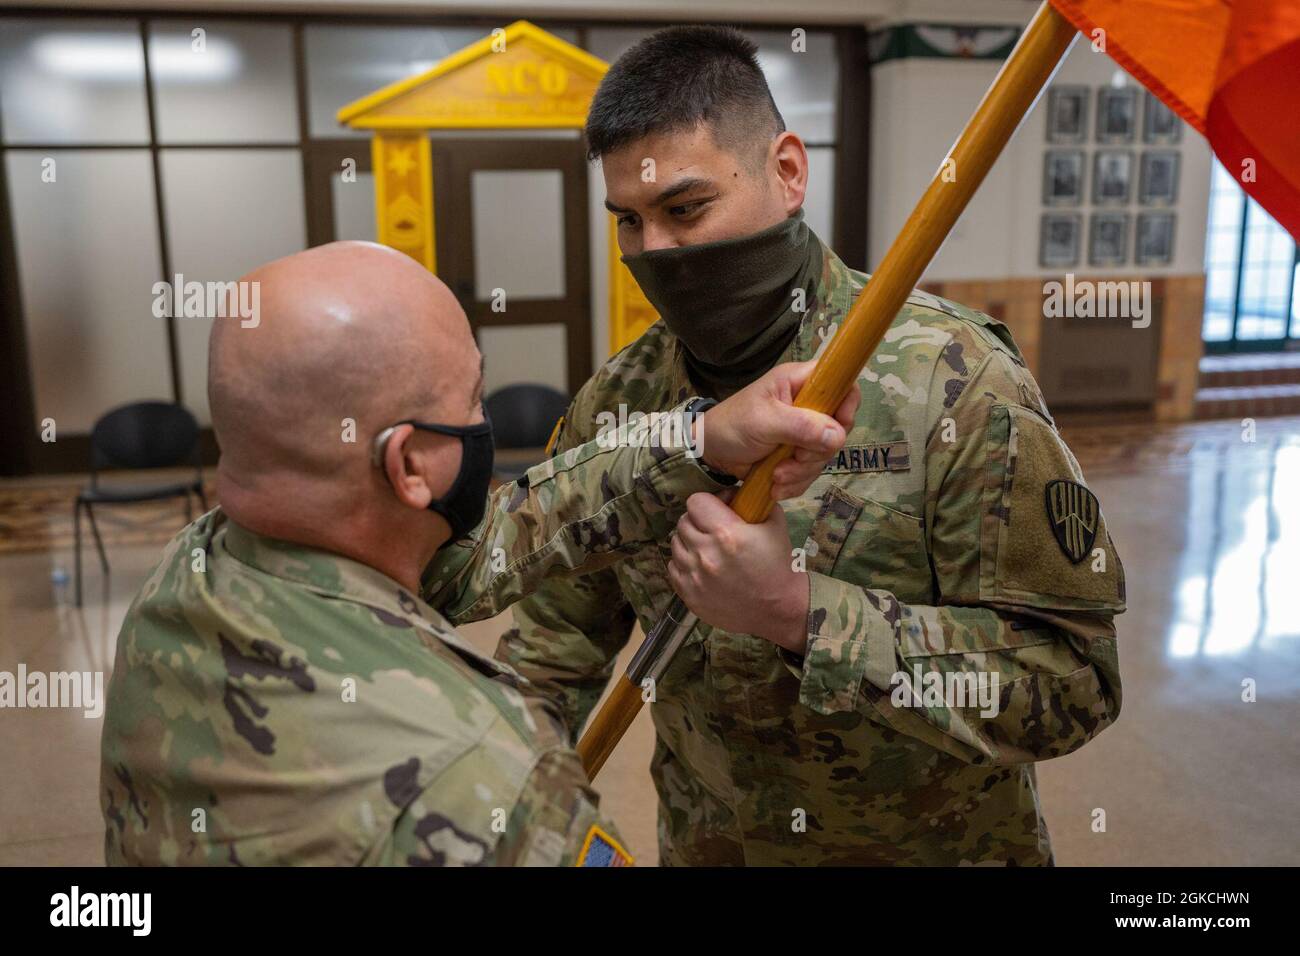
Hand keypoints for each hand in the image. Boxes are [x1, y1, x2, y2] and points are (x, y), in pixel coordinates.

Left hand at [668, 493, 808, 653]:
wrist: (779, 608)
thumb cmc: (778, 566)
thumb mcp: (775, 524)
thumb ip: (755, 502)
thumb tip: (737, 492)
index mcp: (726, 533)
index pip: (696, 502)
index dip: (708, 502)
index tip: (719, 508)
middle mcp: (705, 553)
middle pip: (684, 521)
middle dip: (699, 520)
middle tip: (714, 528)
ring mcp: (694, 576)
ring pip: (675, 543)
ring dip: (689, 542)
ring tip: (707, 548)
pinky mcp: (688, 594)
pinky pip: (673, 567)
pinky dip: (684, 563)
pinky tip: (701, 566)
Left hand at [695, 361, 859, 498]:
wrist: (710, 453)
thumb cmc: (731, 425)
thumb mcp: (764, 421)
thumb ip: (800, 426)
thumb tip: (836, 436)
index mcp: (800, 383)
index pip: (842, 384)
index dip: (846, 405)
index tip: (836, 429)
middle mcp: (807, 406)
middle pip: (838, 429)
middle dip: (816, 452)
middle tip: (793, 458)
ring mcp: (804, 432)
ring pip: (824, 455)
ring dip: (802, 472)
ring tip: (776, 475)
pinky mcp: (797, 455)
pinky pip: (811, 472)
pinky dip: (795, 483)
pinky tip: (775, 484)